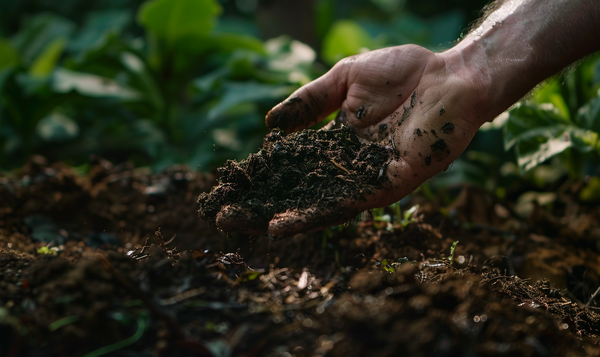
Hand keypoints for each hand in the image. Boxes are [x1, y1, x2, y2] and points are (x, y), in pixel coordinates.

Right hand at [217, 45, 488, 235]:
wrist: (451, 75)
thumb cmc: (402, 72)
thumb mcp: (343, 81)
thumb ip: (309, 103)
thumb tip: (269, 124)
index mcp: (334, 144)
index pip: (289, 166)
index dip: (259, 178)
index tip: (225, 188)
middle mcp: (347, 167)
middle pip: (297, 192)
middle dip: (261, 205)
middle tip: (222, 219)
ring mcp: (367, 178)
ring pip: (318, 204)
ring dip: (282, 217)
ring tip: (248, 227)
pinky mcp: (389, 184)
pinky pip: (349, 203)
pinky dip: (316, 215)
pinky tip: (286, 224)